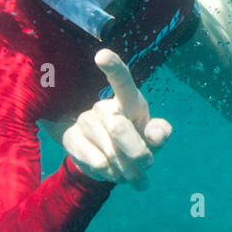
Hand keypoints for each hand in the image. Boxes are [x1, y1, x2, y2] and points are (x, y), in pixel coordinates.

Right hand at [60, 49, 172, 187]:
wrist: (109, 157)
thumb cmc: (138, 139)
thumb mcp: (153, 136)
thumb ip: (159, 133)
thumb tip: (156, 135)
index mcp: (128, 99)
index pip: (121, 79)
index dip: (112, 66)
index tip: (101, 56)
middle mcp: (104, 106)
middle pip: (118, 128)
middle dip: (138, 152)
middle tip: (148, 163)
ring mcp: (85, 121)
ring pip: (110, 152)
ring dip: (127, 170)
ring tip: (133, 175)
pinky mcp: (72, 139)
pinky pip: (96, 162)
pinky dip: (112, 174)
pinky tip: (115, 173)